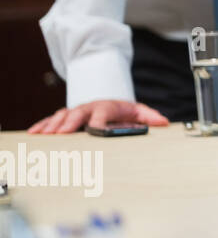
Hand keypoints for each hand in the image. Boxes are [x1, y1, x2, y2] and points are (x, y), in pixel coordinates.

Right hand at [28, 99, 170, 133]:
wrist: (110, 101)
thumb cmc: (124, 111)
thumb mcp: (139, 111)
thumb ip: (150, 117)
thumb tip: (164, 122)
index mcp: (108, 107)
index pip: (104, 113)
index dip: (100, 121)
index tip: (96, 129)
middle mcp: (90, 108)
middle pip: (79, 113)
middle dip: (70, 123)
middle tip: (62, 134)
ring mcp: (77, 112)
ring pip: (62, 116)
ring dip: (52, 125)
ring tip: (43, 135)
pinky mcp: (66, 117)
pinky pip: (52, 120)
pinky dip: (42, 125)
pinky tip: (33, 133)